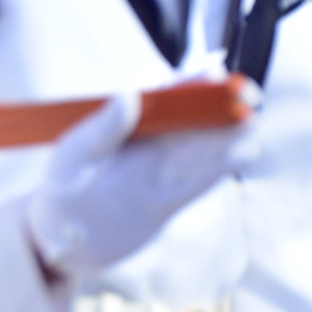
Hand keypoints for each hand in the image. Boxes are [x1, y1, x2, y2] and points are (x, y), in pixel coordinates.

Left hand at [25, 89, 252, 276]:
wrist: (60, 236)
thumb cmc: (62, 186)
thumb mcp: (74, 153)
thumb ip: (102, 127)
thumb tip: (129, 95)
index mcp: (133, 124)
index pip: (169, 98)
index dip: (194, 84)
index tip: (215, 75)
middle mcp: (155, 144)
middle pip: (196, 120)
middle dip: (224, 106)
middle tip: (248, 96)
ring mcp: (165, 172)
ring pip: (205, 148)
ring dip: (230, 135)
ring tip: (251, 123)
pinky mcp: (170, 201)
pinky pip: (201, 181)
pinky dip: (222, 167)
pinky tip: (244, 153)